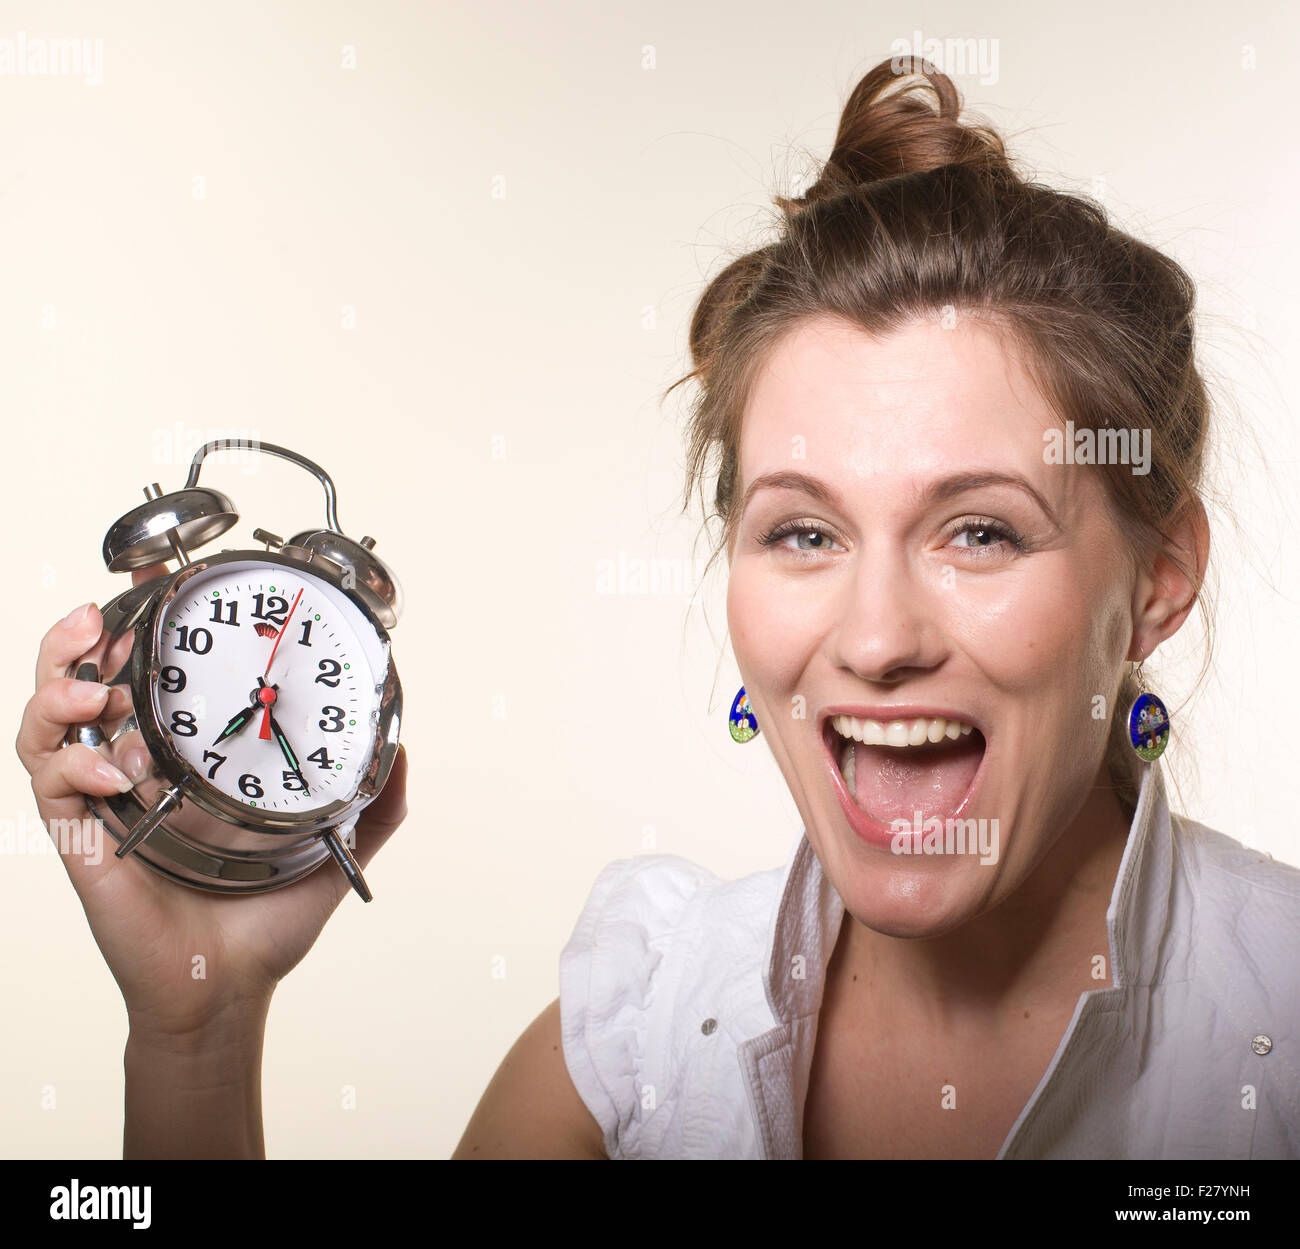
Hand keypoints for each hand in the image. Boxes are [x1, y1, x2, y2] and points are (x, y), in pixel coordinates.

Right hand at [15, 566, 409, 1040]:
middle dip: (83, 639)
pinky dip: (68, 761)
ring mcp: (102, 800)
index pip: (152, 677)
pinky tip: (110, 766)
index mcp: (186, 760)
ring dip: (60, 687)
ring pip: (47, 721)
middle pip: (84, 681)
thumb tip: (405, 747)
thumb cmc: (268, 919)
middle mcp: (135, 769)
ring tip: (94, 685)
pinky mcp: (81, 838)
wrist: (229, 986)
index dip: (143, 626)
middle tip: (110, 615)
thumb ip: (376, 799)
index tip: (154, 581)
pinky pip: (48, 782)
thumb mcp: (335, 847)